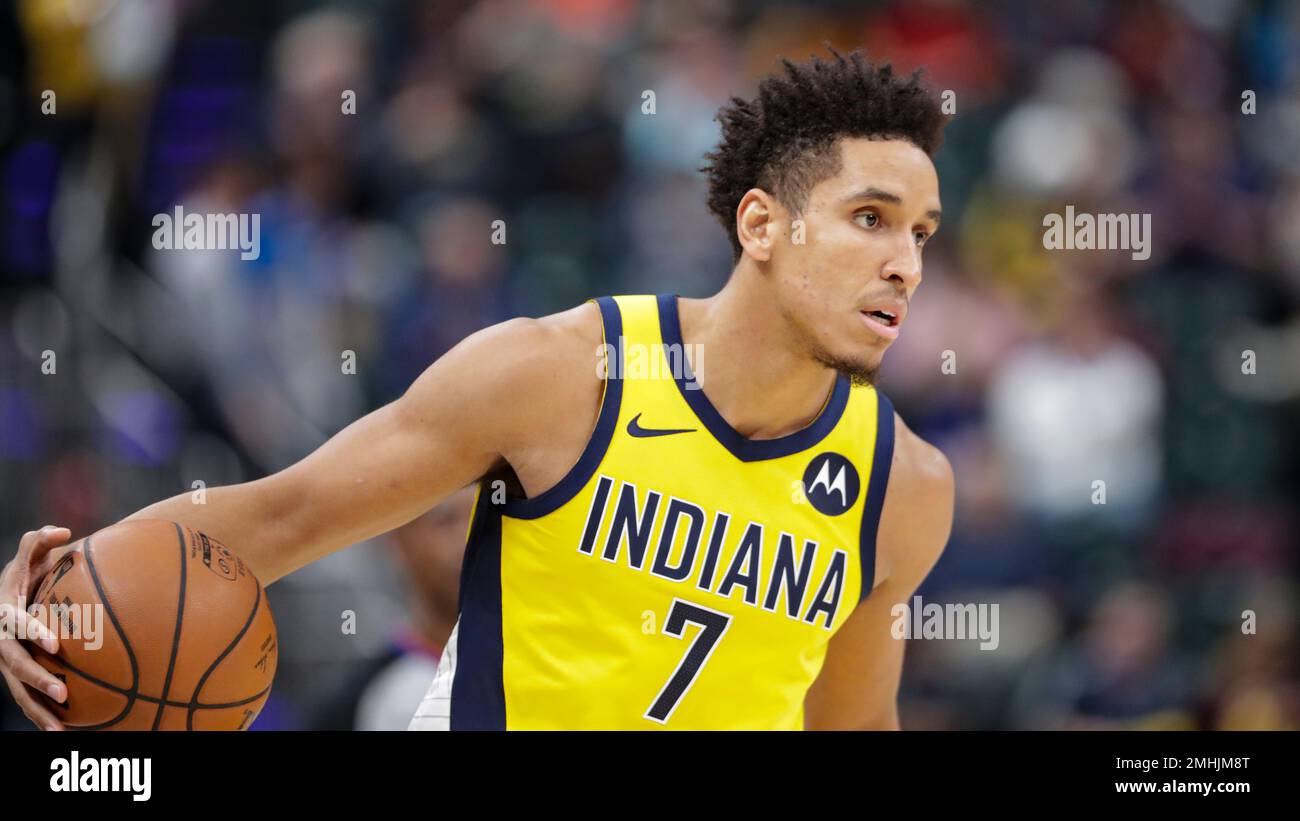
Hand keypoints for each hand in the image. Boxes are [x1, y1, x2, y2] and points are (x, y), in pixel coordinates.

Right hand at [0, 526, 74, 729]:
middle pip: (14, 664)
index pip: (15, 623)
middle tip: (63, 691)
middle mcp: (0, 640)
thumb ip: (39, 539)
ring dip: (37, 708)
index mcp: (3, 611)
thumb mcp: (28, 555)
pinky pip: (25, 699)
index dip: (31, 631)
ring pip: (17, 689)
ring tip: (60, 728)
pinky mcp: (15, 675)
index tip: (55, 642)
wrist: (10, 598)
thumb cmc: (25, 573)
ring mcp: (5, 661)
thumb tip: (62, 529)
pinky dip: (40, 717)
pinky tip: (62, 733)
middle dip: (35, 678)